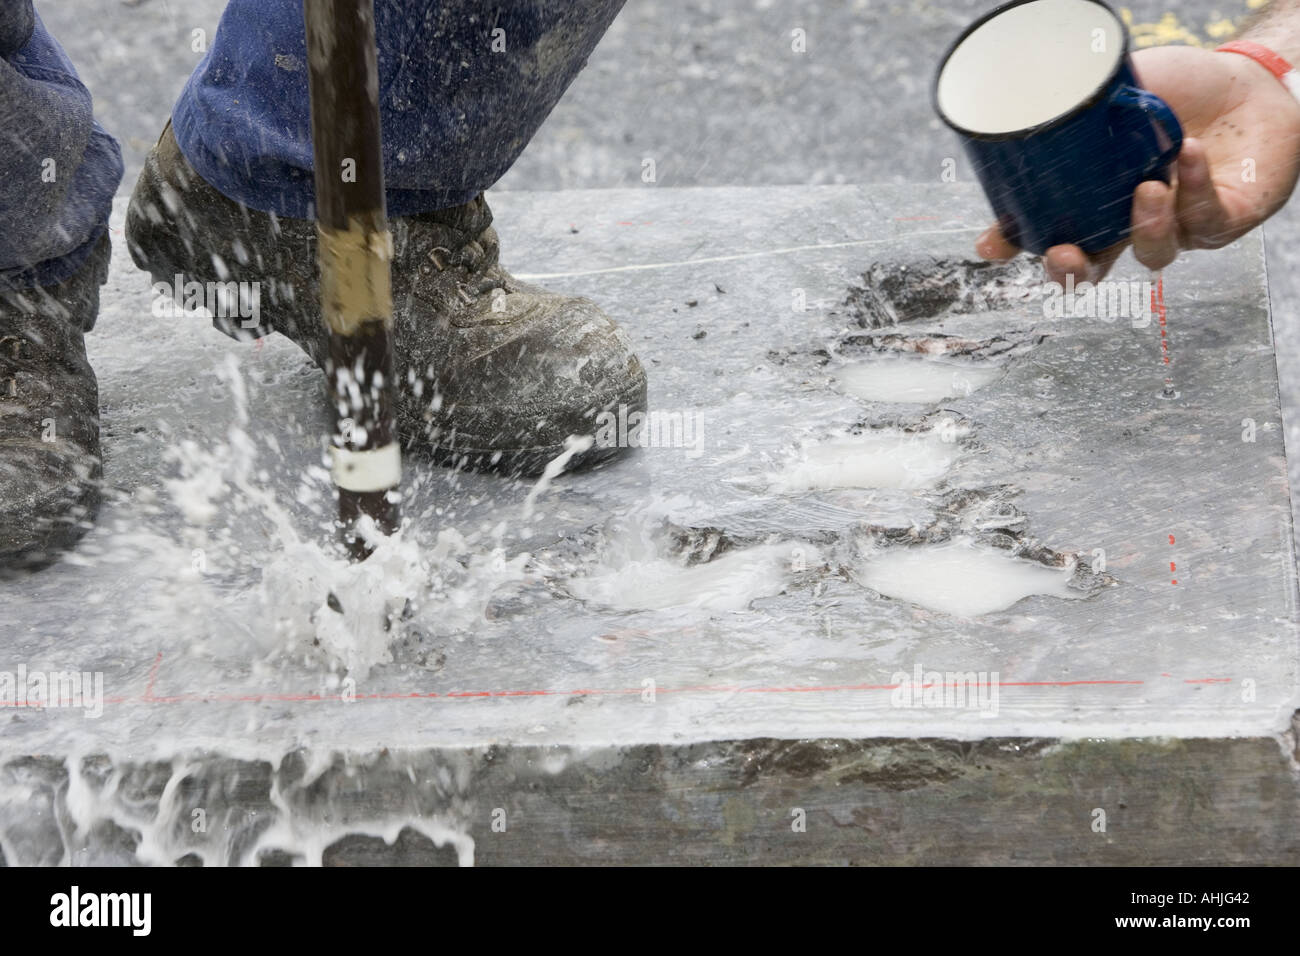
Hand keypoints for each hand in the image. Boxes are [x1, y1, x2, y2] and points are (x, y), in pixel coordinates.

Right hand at [976, 44, 1299, 283]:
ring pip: (1153, 254)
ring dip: (1146, 229)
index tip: (990, 244)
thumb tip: (1041, 94)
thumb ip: (1087, 100)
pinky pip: (1204, 221)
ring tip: (1149, 187)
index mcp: (1093, 196)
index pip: (1044, 230)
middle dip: (1071, 272)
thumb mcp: (1122, 84)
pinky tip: (1189, 155)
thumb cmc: (1182, 87)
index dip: (1013, 243)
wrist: (1251, 82)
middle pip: (1092, 267)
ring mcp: (1174, 225)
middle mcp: (1128, 220)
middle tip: (1062, 254)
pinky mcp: (1222, 221)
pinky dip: (1194, 191)